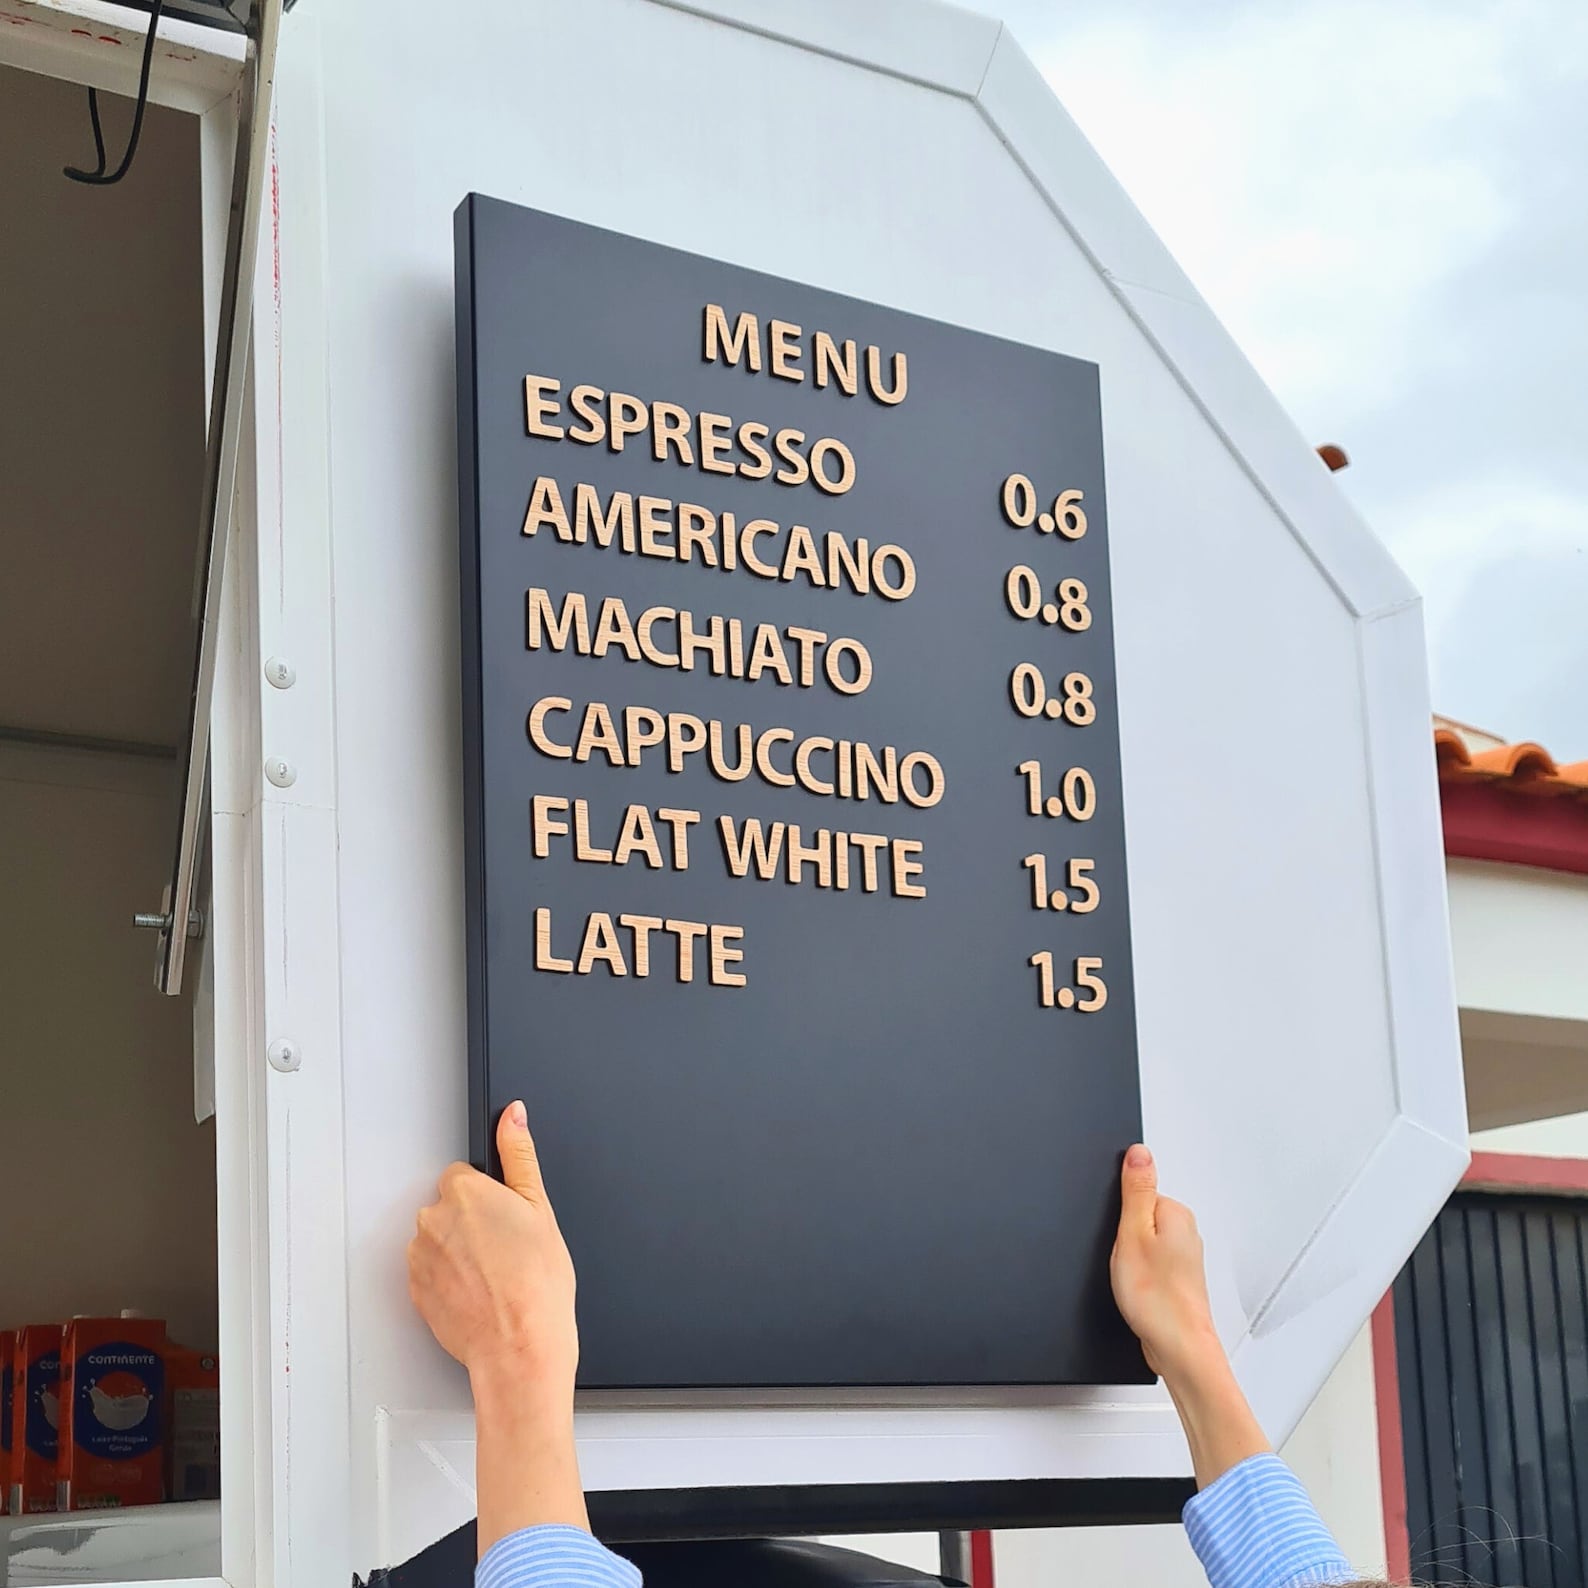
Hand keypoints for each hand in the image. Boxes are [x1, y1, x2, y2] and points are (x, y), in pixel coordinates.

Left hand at [408, 1103, 588, 1546]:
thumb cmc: (537, 1286)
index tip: (508, 1220)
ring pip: (439, 1241)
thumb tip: (512, 1115)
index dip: (490, 1197)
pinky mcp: (416, 1294)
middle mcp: (432, 1221)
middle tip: (507, 1251)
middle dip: (472, 1224)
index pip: (464, 1175)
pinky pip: (431, 1274)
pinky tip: (481, 1295)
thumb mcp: (540, 1208)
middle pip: (449, 1208)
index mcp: (464, 1192)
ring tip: (496, 1278)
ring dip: (459, 1253)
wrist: (520, 1349)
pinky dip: (451, 1281)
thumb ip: (520, 1154)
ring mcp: (420, 1260)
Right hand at [1109, 1143, 1219, 1382]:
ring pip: (1143, 1243)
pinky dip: (1138, 1274)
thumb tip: (1139, 1151)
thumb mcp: (1133, 1234)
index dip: (1117, 1213)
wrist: (1178, 1350)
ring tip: (1131, 1280)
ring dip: (1130, 1258)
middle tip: (1123, 1260)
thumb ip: (1136, 1190)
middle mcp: (1186, 1232)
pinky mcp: (1177, 1279)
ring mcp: (1184, 1257)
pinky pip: (1149, 1263)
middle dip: (1123, 1235)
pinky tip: (1137, 1291)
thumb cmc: (1157, 1300)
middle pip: (1139, 1216)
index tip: (1117, 1234)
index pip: (1136, 1192)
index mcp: (1177, 1213)